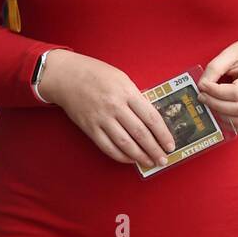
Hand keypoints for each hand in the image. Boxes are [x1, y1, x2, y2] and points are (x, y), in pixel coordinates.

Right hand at [38, 51, 174, 166]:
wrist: (67, 76)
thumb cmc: (97, 74)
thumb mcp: (122, 79)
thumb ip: (136, 98)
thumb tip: (151, 120)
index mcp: (127, 92)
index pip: (151, 118)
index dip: (163, 134)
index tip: (170, 145)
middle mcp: (115, 106)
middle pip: (141, 134)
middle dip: (155, 149)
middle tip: (163, 159)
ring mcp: (101, 118)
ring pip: (126, 144)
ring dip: (140, 156)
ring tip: (149, 162)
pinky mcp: (90, 128)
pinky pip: (108, 147)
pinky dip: (121, 156)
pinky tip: (130, 159)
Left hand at [197, 32, 237, 133]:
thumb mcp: (230, 53)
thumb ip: (215, 68)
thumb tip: (202, 85)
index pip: (235, 92)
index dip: (215, 91)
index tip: (202, 85)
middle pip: (237, 109)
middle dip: (215, 104)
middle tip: (201, 96)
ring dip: (219, 115)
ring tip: (208, 103)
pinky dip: (227, 124)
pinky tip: (216, 113)